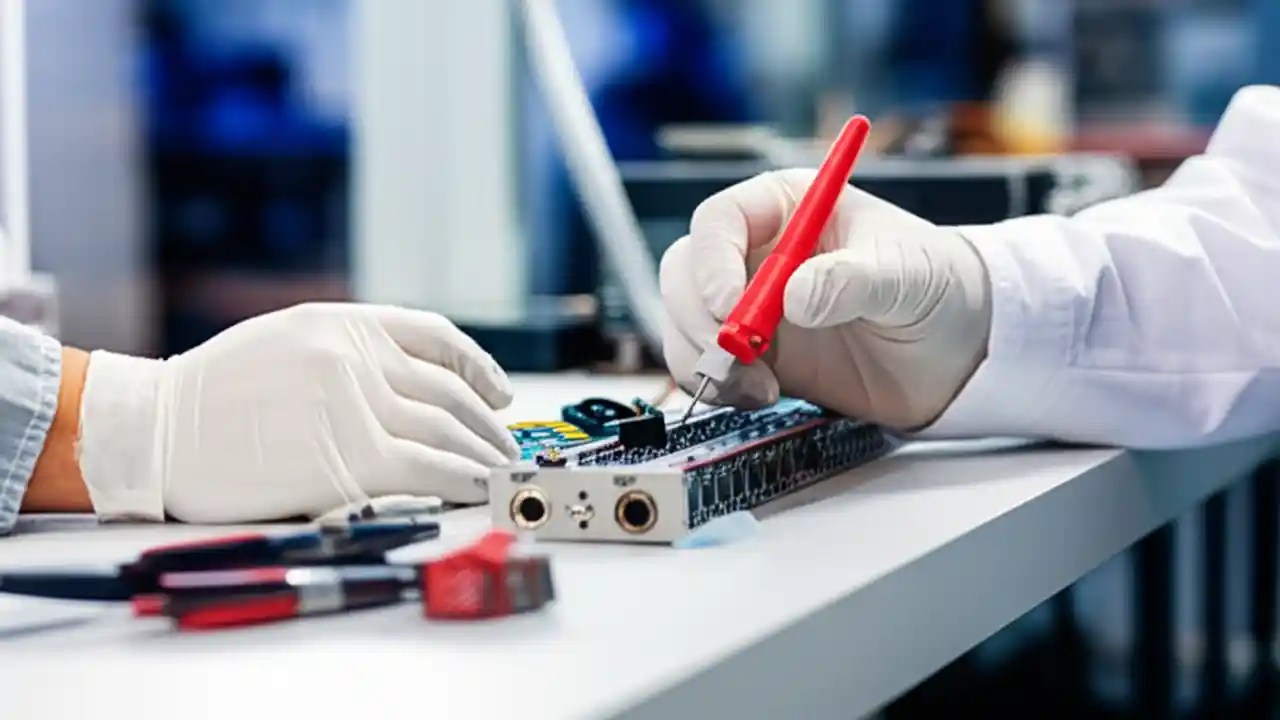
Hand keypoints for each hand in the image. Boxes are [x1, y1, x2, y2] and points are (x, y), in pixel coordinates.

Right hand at [76, 303, 518, 522]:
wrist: (156, 432)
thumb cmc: (214, 394)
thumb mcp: (287, 342)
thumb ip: (349, 353)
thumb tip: (412, 383)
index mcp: (343, 323)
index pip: (435, 337)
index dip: (478, 367)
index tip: (498, 394)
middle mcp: (357, 357)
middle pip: (449, 392)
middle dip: (487, 425)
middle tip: (505, 448)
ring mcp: (356, 405)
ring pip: (446, 430)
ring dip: (483, 454)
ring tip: (500, 473)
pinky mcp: (351, 458)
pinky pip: (428, 467)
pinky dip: (463, 478)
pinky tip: (479, 489)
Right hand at [661, 169, 991, 430]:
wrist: (958, 351)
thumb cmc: (937, 284)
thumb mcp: (904, 273)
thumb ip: (852, 279)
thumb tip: (795, 298)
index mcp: (789, 208)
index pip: (721, 220)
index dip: (712, 262)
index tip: (728, 305)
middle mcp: (758, 252)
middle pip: (686, 272)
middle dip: (697, 317)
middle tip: (735, 354)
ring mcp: (751, 305)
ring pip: (684, 322)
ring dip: (705, 358)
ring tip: (759, 386)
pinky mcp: (755, 354)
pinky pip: (706, 366)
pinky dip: (717, 386)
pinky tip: (761, 394)